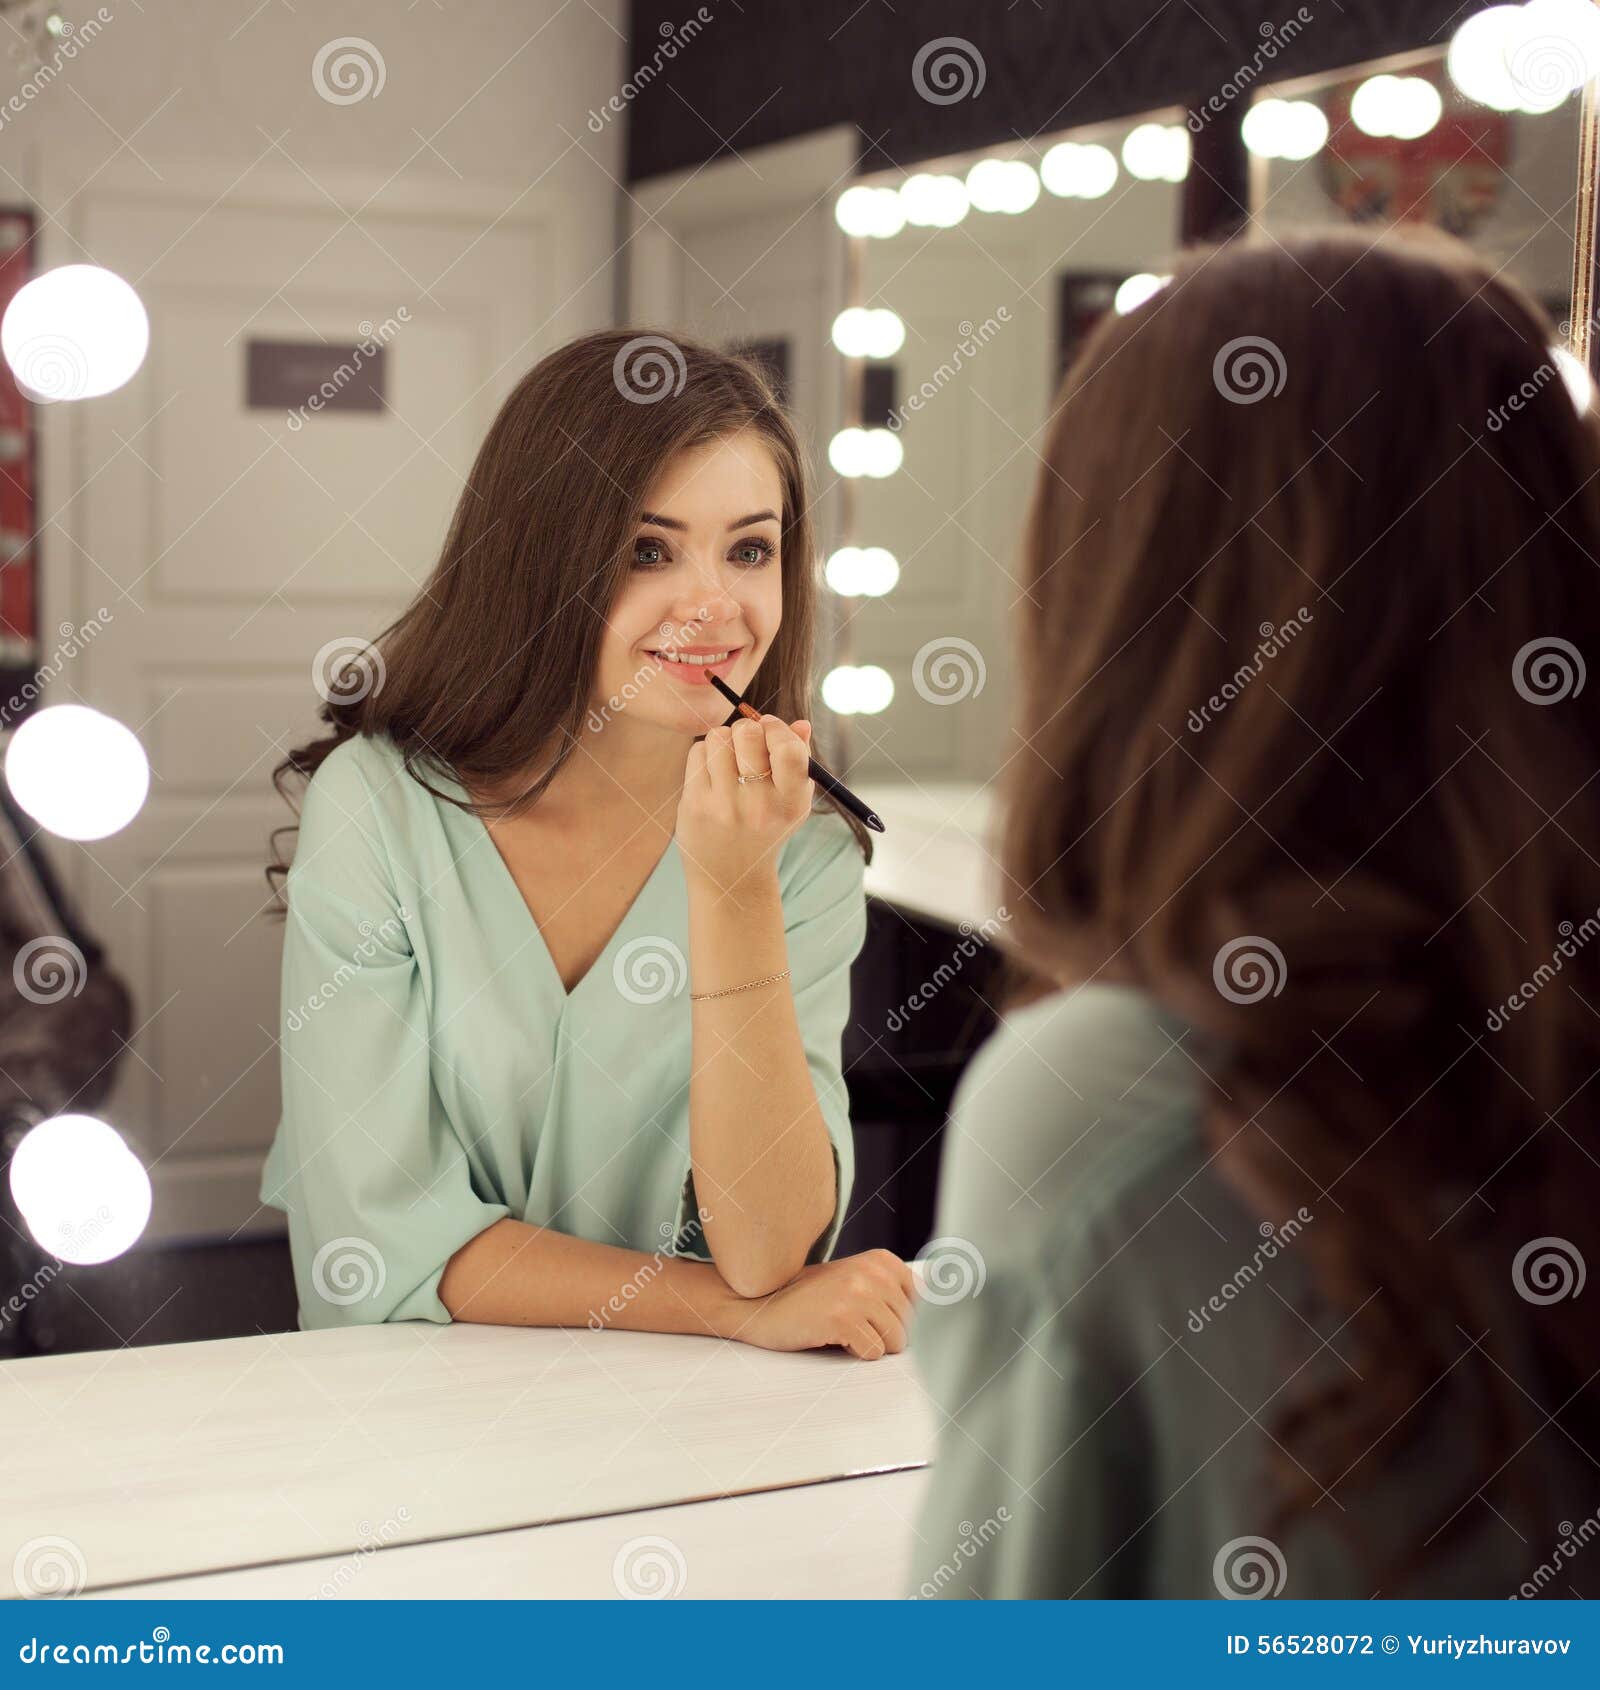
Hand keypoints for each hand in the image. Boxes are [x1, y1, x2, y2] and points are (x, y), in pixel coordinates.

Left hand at [677, 713, 814, 896]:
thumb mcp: (791, 803)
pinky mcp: (695, 804)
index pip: (789, 750)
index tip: (770, 729)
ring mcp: (724, 806)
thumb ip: (800, 761)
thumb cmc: (765, 830)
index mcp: (790, 803)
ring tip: (728, 759)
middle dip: (747, 728)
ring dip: (723, 740)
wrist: (732, 878)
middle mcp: (759, 806)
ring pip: (718, 738)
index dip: (777, 728)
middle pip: (748, 734)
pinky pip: (697, 752)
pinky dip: (705, 754)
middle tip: (747, 740)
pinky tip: (712, 774)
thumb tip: (800, 723)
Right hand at [727, 1249, 917, 1359]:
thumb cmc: (810, 1299)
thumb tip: (943, 1311)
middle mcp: (874, 1272)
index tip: (877, 1317)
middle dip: (882, 1335)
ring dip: (868, 1345)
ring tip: (841, 1328)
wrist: (761, 1302)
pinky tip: (830, 1336)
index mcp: (882, 1261)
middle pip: (909, 1328)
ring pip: (894, 1344)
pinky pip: (872, 1353)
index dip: (898, 1320)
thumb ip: (893, 1293)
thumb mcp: (856, 1282)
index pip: (922, 1306)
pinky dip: (853, 1354)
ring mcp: (859, 1294)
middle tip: (850, 1323)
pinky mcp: (843, 1318)